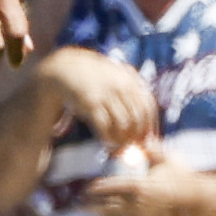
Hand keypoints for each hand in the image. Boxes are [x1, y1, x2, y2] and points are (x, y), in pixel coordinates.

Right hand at [37, 46, 157, 148]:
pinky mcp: (90, 103)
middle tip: (133, 147)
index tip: (147, 138)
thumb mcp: (115, 77)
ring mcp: (105, 94)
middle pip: (137, 117)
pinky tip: (107, 144)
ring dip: (123, 140)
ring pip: (124, 124)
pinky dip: (108, 138)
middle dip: (137, 136)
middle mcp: (121, 86)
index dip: (150, 125)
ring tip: (120, 147)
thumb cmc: (93, 78)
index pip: (148, 106)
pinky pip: (104, 126)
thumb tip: (147, 119)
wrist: (65, 68)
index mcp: (130, 80)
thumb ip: (131, 92)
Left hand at [80, 160, 215, 215]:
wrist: (206, 201)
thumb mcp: (170, 160)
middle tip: (79, 209)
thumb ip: (154, 150)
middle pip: (109, 207)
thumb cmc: (188, 178)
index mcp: (140, 186)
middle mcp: (138, 205)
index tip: (87, 190)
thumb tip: (144, 139)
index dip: (98, 188)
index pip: (112, 186)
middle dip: (92, 208)